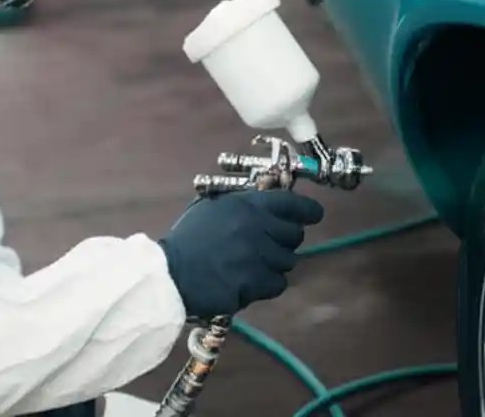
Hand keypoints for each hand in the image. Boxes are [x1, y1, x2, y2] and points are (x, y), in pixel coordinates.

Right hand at [158, 190, 324, 318]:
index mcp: (248, 206)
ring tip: (254, 266)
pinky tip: (250, 283)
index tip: (314, 214)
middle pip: (295, 235)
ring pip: (288, 261)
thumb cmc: (188, 239)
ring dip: (276, 264)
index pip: (292, 203)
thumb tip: (268, 199)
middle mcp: (258, 229)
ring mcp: (257, 258)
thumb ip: (242, 202)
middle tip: (272, 246)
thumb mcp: (213, 207)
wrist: (170, 274)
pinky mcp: (254, 284)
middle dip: (287, 241)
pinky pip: (277, 284)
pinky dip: (267, 285)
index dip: (309, 210)